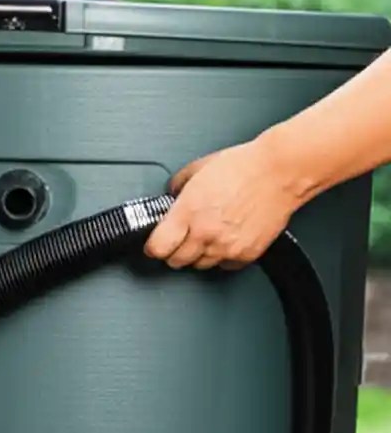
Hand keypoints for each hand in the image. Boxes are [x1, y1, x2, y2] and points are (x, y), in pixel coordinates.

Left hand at [144, 138, 308, 270]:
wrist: (280, 171)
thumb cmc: (244, 166)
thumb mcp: (198, 169)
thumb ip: (178, 186)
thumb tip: (170, 195)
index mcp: (188, 212)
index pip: (157, 247)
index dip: (153, 247)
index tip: (155, 244)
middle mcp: (205, 233)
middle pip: (176, 261)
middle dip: (174, 251)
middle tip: (180, 240)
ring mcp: (226, 246)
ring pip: (200, 265)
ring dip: (198, 255)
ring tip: (207, 235)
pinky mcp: (247, 253)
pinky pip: (226, 266)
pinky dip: (223, 257)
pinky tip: (226, 239)